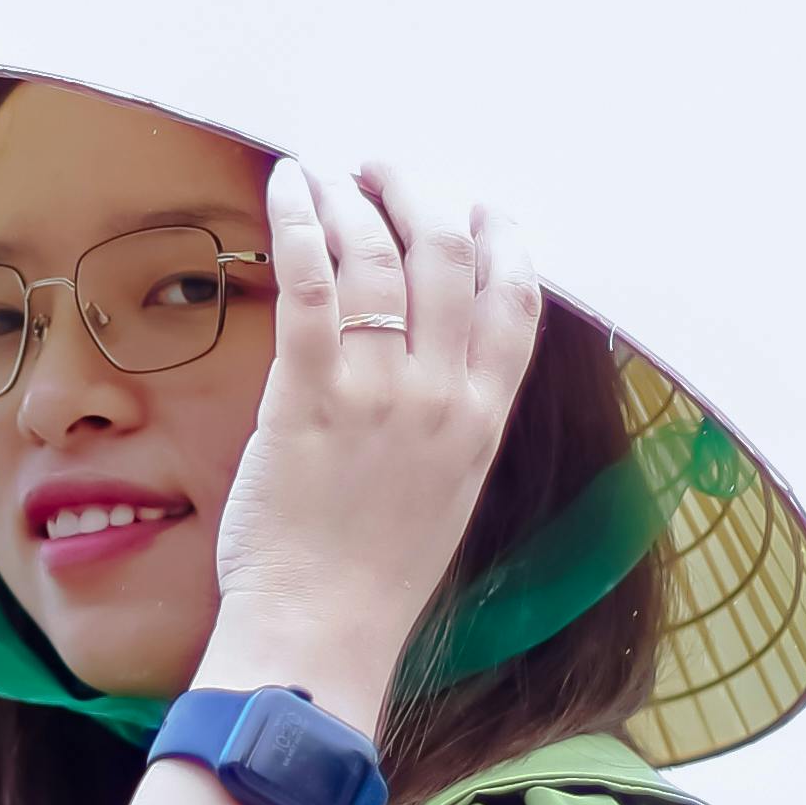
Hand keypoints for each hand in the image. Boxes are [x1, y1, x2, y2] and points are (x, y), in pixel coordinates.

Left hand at [198, 156, 543, 728]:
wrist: (322, 634)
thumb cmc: (374, 579)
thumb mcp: (445, 494)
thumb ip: (452, 423)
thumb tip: (437, 364)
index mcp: (483, 420)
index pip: (517, 301)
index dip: (503, 237)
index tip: (480, 203)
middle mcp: (441, 395)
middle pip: (449, 257)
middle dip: (420, 194)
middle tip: (386, 169)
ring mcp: (377, 392)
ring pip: (377, 257)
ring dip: (351, 198)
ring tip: (327, 172)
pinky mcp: (308, 396)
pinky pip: (310, 285)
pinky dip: (298, 222)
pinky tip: (288, 186)